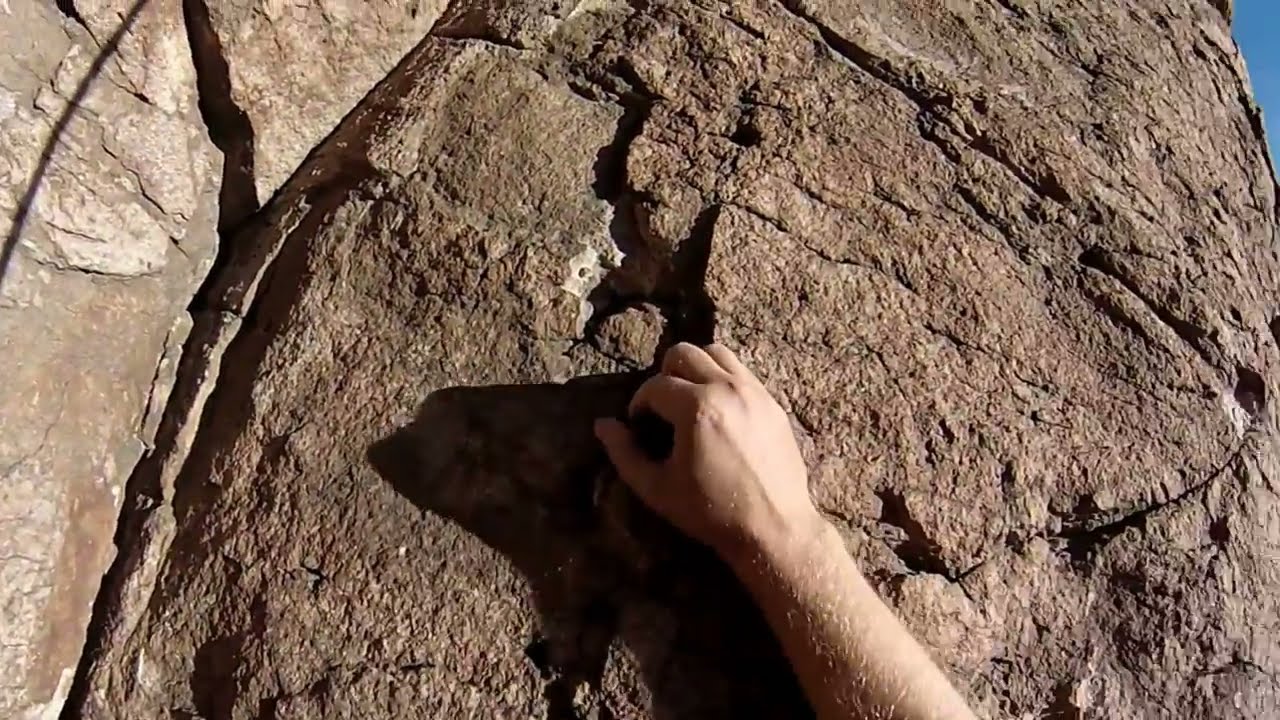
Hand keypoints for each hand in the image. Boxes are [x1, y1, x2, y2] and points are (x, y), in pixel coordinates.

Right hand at [594, 343, 820, 558]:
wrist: (773, 528)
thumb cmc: (710, 511)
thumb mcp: (656, 488)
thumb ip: (624, 453)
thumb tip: (603, 425)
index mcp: (696, 407)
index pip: (655, 385)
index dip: (639, 405)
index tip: (640, 427)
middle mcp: (727, 388)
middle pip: (684, 353)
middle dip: (665, 375)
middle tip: (663, 408)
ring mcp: (754, 392)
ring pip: (717, 353)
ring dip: (696, 368)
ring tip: (690, 400)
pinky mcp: (773, 403)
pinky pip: (742, 372)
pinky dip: (723, 380)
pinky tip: (718, 412)